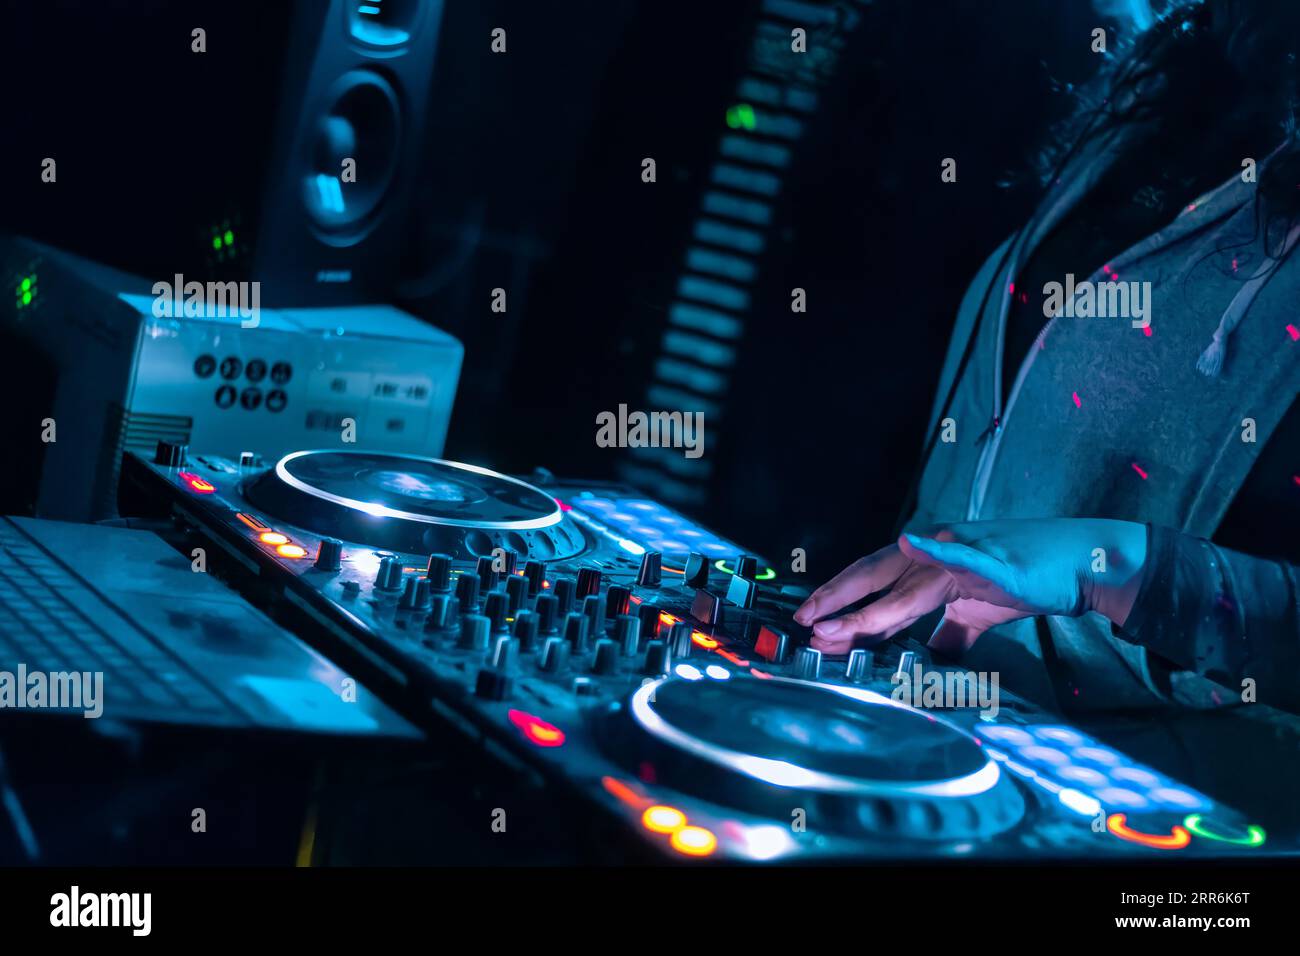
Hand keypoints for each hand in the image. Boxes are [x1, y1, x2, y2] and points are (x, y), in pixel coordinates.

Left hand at [792, 518, 1146, 656]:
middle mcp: (933, 551)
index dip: (838, 601)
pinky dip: (931, 548)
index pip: (871, 581)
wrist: (1075, 565)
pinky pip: (960, 555)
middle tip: (802, 626)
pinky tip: (908, 541)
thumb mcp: (975, 613)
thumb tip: (930, 659)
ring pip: (904, 582)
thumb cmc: (1024, 581)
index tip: (809, 625)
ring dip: (867, 605)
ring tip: (833, 623)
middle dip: (835, 601)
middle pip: (873, 576)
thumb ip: (948, 633)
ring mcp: (960, 552)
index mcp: (925, 563)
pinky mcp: (991, 559)